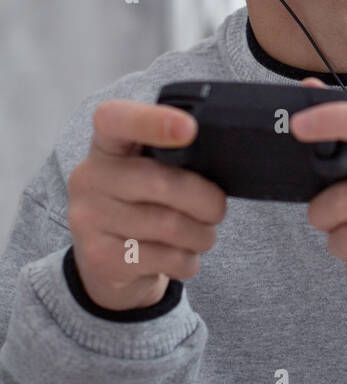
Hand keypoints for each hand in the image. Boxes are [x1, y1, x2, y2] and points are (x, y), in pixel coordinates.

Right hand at [67, 100, 227, 310]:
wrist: (106, 264)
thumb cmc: (140, 205)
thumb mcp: (146, 171)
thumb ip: (172, 157)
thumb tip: (221, 159)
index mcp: (106, 145)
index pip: (117, 119)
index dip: (153, 120)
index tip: (188, 128)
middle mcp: (89, 179)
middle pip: (162, 182)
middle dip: (206, 200)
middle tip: (216, 209)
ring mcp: (90, 220)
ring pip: (169, 226)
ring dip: (202, 235)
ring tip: (202, 235)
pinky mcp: (102, 259)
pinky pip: (166, 258)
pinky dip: (189, 260)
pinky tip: (183, 256)